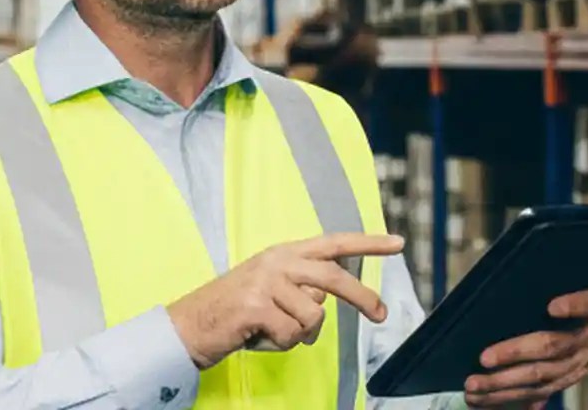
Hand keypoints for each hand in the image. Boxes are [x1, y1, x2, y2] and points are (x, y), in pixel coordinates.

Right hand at [167, 233, 404, 369]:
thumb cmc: (234, 313)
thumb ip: (301, 285)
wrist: (189, 325)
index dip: (367, 242)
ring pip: (313, 316)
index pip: (333, 243)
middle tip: (381, 315)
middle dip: (363, 297)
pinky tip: (258, 337)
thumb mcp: (270, 287)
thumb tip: (329, 298)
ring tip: (272, 331)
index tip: (397, 243)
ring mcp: (265, 282)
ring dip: (298, 335)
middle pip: (333, 278)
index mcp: (283, 253)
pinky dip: (280, 345)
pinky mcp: (256, 306)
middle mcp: (277, 261)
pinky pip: (292, 335)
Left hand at [463, 289, 587, 407]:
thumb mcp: (543, 285)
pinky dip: (507, 398)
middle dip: (515, 354)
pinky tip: (484, 400)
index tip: (551, 307)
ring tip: (473, 386)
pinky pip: (537, 394)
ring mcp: (579, 363)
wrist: (565, 317)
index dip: (574, 305)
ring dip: (504, 384)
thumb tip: (492, 290)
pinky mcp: (565, 381)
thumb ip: (529, 288)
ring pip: (542, 377)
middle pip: (553, 347)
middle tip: (484, 359)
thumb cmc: (544, 292)